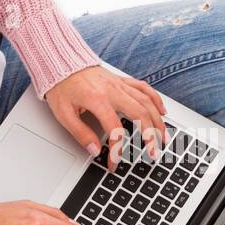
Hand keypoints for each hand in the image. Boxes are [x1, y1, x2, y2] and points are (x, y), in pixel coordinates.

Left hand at [46, 66, 167, 167]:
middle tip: (154, 153)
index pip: (114, 129)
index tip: (115, 163)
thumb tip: (95, 150)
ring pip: (146, 102)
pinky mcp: (122, 80)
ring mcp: (119, 84)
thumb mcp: (63, 113)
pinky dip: (156, 99)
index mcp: (97, 100)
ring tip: (163, 138)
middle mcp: (113, 90)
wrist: (61, 61)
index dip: (117, 150)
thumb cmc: (61, 86)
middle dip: (150, 136)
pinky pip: (144, 88)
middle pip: (139, 114)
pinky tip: (162, 112)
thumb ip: (80, 133)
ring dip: (157, 121)